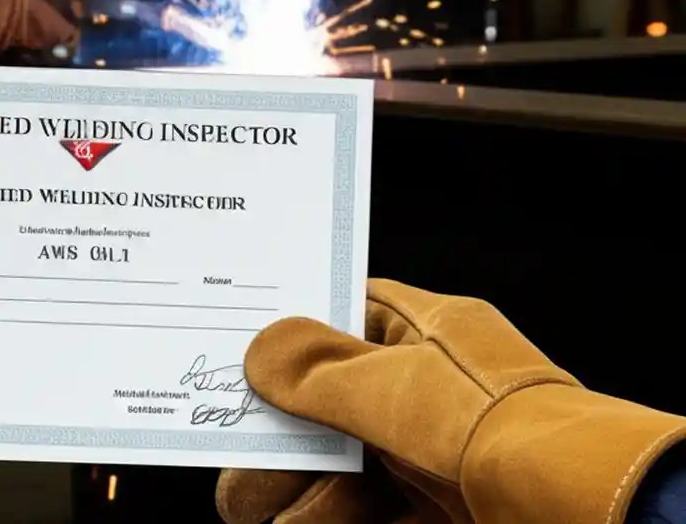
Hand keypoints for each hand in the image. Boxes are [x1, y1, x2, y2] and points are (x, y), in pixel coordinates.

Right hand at [216, 279, 685, 523]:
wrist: (585, 511)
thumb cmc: (494, 424)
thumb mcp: (387, 385)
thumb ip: (315, 372)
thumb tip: (260, 350)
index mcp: (432, 331)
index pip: (351, 312)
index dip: (293, 331)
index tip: (240, 351)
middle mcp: (435, 385)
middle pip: (337, 402)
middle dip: (278, 433)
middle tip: (230, 456)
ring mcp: (442, 449)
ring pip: (348, 462)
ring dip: (292, 485)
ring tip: (243, 506)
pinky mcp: (445, 505)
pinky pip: (371, 506)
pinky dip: (327, 516)